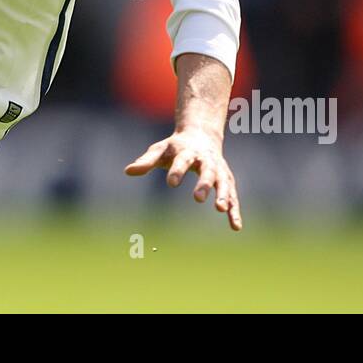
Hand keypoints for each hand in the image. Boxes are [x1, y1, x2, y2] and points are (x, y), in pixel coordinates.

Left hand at [125, 128, 242, 229]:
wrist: (202, 135)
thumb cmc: (176, 147)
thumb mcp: (160, 150)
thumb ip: (146, 161)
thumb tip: (127, 171)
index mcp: (188, 152)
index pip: (182, 160)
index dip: (177, 171)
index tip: (171, 182)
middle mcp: (206, 160)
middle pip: (207, 171)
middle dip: (204, 184)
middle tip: (198, 198)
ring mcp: (219, 170)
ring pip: (224, 183)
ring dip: (223, 195)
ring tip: (220, 209)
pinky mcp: (227, 180)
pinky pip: (233, 196)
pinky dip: (234, 211)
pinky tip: (235, 227)